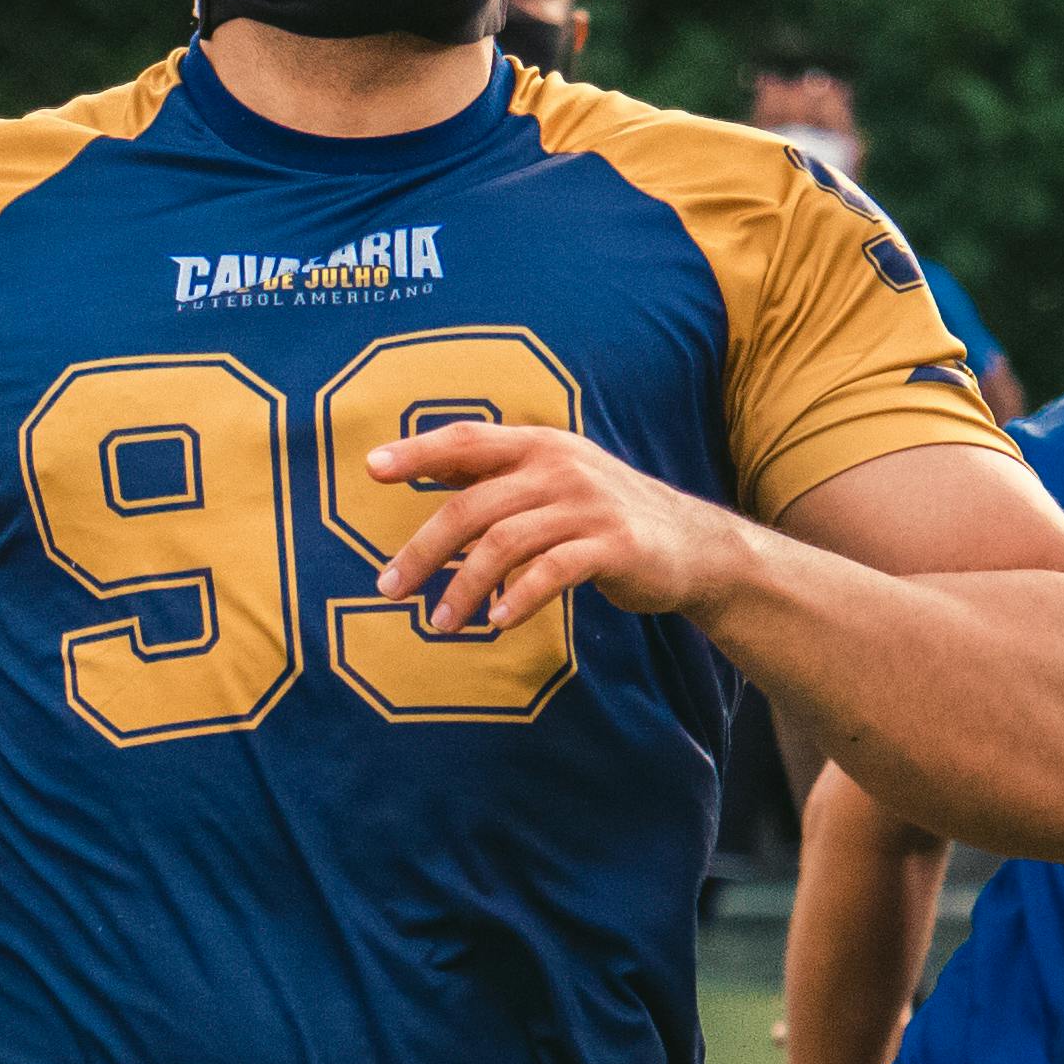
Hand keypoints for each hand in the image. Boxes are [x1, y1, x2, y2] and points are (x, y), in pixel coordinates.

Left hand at [364, 420, 759, 630]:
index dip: (417, 451)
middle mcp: (561, 467)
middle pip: (472, 505)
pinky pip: (551, 573)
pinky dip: (517, 599)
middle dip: (424, 550)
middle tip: (391, 587)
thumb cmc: (606, 515)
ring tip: (440, 623)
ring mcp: (588, 506)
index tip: (371, 469)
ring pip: (504, 543)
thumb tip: (428, 465)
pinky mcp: (613, 547)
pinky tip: (496, 622)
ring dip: (463, 587)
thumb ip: (497, 473)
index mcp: (540, 445)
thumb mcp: (553, 480)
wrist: (692, 546)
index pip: (468, 439)